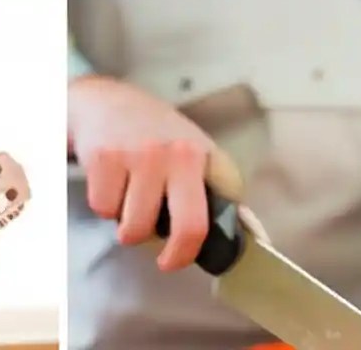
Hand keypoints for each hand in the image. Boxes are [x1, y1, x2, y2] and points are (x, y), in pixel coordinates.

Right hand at [70, 77, 216, 271]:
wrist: (105, 101)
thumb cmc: (154, 134)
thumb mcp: (194, 152)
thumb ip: (220, 192)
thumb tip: (258, 237)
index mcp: (204, 156)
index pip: (223, 210)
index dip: (206, 244)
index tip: (188, 256)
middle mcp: (179, 153)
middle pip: (189, 228)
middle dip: (174, 256)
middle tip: (165, 260)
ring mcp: (141, 155)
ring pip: (136, 227)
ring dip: (128, 227)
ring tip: (129, 205)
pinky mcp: (106, 158)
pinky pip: (104, 209)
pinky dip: (103, 206)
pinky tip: (110, 185)